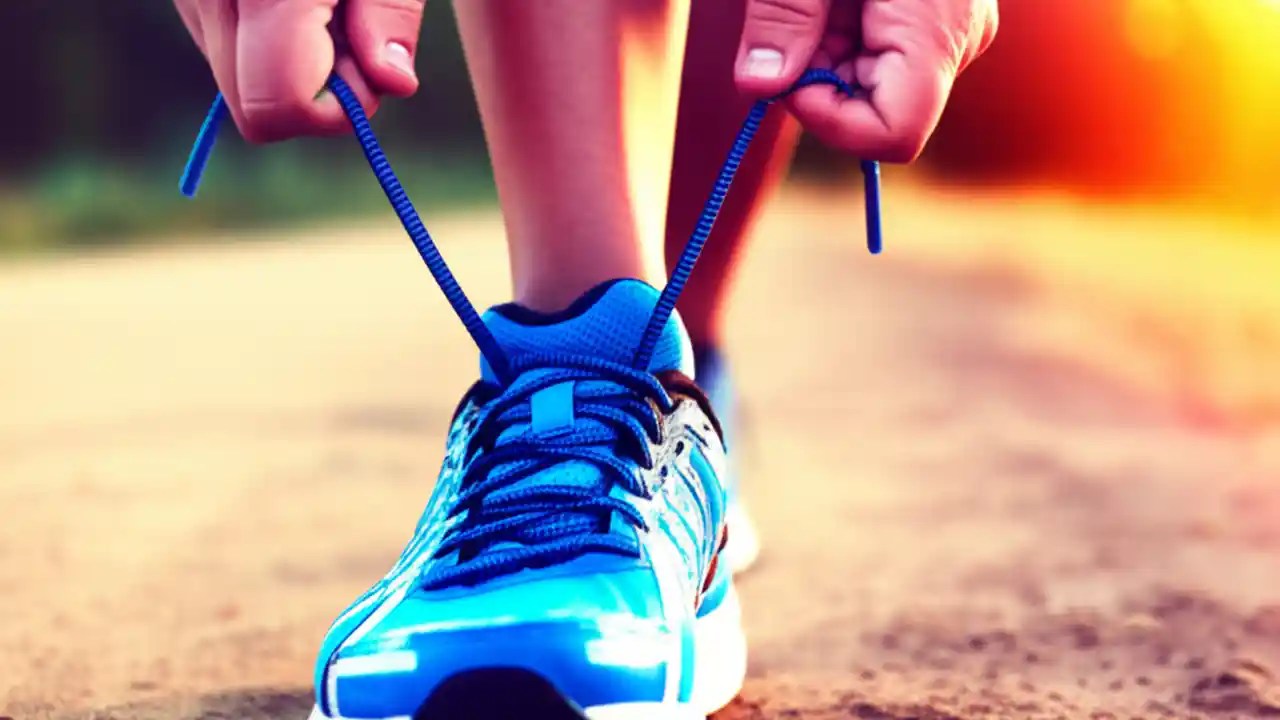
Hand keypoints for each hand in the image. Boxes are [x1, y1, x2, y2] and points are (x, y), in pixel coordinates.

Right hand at [173, 0, 426, 142]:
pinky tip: (296, 1)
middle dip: (315, 97)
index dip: (336, 111)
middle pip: (254, 113)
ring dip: (291, 70)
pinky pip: (228, 55)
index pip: (279, 106)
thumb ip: (391, 13)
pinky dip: (269, 46)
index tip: (373, 74)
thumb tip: (394, 83)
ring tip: (325, 8)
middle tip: (354, 40)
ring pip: (236, 89)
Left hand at [734, 0, 997, 161]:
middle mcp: (958, 37)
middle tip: (795, 19)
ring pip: (877, 85)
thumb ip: (784, 18)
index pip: (893, 136)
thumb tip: (758, 87)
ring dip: (828, 53)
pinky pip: (888, 55)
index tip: (788, 76)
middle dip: (820, 79)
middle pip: (878, 112)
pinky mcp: (941, 16)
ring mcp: (956, 27)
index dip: (830, 122)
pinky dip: (846, 34)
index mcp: (937, 27)